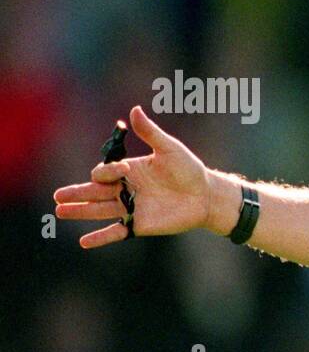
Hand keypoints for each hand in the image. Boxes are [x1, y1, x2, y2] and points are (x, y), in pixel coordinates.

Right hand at [53, 106, 217, 247]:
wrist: (207, 195)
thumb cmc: (189, 169)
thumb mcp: (170, 148)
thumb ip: (150, 133)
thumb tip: (134, 109)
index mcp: (129, 171)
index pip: (106, 172)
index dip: (108, 172)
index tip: (123, 170)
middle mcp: (126, 189)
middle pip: (95, 192)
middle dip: (77, 193)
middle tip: (58, 196)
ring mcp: (131, 208)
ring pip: (100, 210)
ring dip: (81, 212)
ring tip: (60, 211)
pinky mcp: (140, 225)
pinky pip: (117, 232)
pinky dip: (102, 237)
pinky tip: (84, 242)